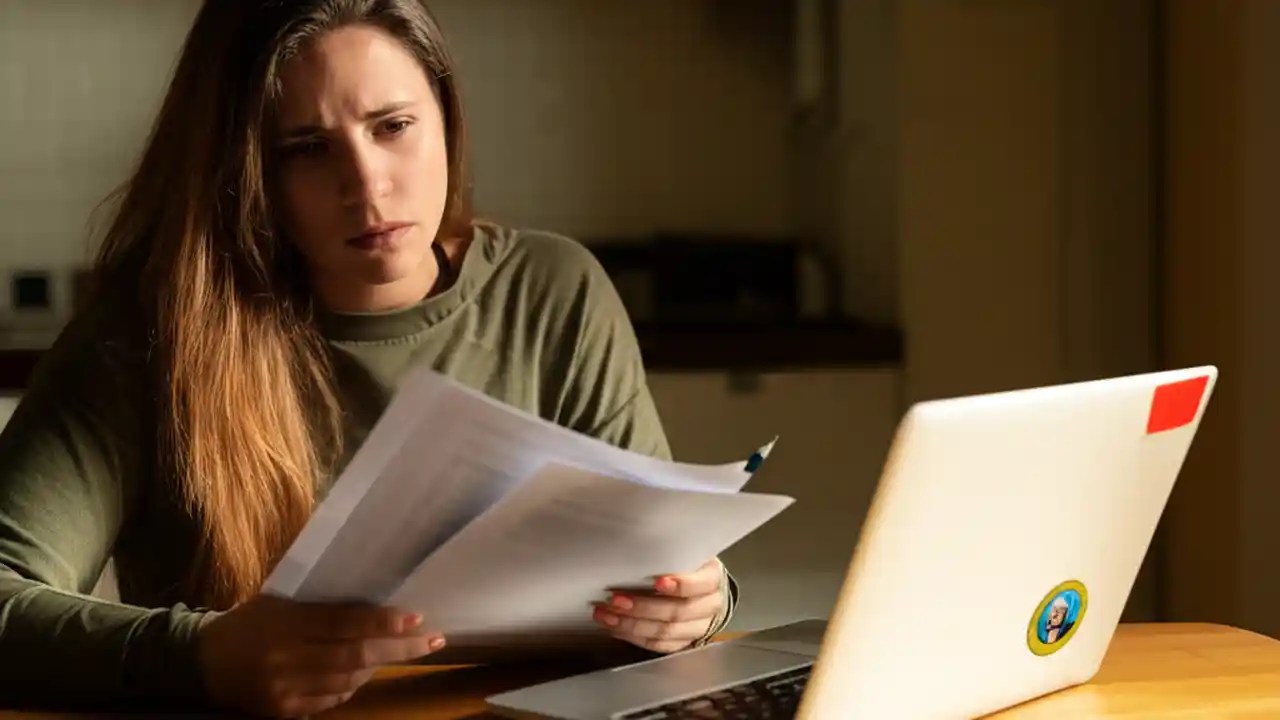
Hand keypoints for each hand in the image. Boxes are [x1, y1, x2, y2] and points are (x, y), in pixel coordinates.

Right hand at [197, 594, 445, 717]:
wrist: (201, 663)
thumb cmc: (248, 621)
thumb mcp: (280, 600)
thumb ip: (321, 603)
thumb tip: (376, 599)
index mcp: (286, 622)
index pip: (344, 623)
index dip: (383, 622)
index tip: (416, 617)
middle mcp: (287, 659)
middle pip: (356, 657)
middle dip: (399, 648)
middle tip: (433, 640)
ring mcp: (286, 690)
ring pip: (349, 682)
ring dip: (380, 667)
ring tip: (403, 650)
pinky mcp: (285, 712)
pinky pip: (332, 701)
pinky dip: (353, 686)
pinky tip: (366, 672)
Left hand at [593, 559, 724, 653]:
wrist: (702, 589)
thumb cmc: (686, 565)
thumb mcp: (685, 553)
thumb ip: (668, 554)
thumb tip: (633, 549)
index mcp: (712, 579)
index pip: (699, 585)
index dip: (680, 585)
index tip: (657, 581)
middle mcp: (709, 606)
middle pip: (678, 612)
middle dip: (643, 607)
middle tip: (616, 600)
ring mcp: (698, 628)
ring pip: (667, 632)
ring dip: (632, 625)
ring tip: (607, 615)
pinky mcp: (684, 643)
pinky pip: (660, 646)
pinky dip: (635, 638)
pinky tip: (616, 628)